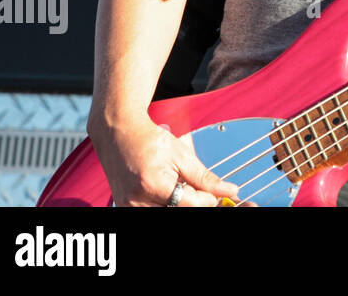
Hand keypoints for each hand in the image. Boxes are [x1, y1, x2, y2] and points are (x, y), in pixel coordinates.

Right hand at [88, 112, 240, 206]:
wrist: (119, 134)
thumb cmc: (149, 140)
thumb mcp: (182, 154)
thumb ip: (205, 177)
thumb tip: (228, 191)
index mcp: (153, 184)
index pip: (190, 204)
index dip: (207, 199)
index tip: (214, 192)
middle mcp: (137, 200)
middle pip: (178, 211)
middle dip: (193, 203)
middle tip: (200, 191)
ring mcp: (128, 206)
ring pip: (166, 213)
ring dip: (179, 204)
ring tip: (179, 187)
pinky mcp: (124, 208)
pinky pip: (153, 211)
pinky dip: (165, 204)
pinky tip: (168, 192)